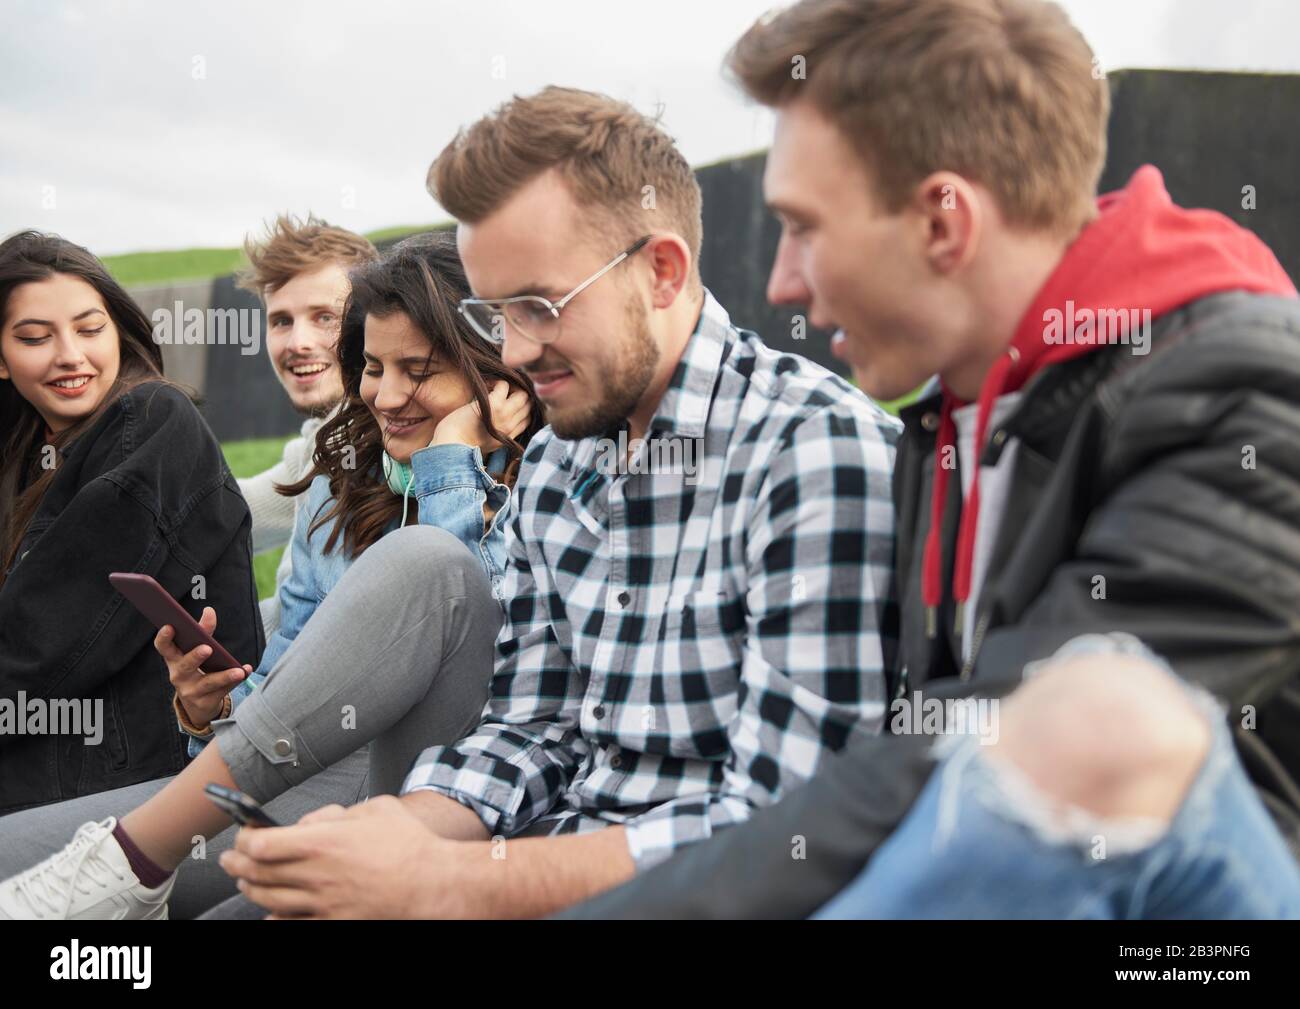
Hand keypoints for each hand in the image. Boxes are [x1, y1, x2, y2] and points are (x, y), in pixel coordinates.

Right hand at [153, 606, 250, 728]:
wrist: (197, 704)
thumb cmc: (197, 668)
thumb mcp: (197, 649)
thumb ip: (203, 631)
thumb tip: (209, 610)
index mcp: (173, 659)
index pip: (163, 648)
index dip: (164, 638)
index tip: (170, 626)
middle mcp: (178, 676)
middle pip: (185, 666)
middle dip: (195, 657)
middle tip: (207, 648)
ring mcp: (190, 691)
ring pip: (208, 683)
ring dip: (224, 676)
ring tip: (238, 671)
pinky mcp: (205, 703)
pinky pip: (222, 691)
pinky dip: (235, 681)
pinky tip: (245, 671)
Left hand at [219, 795, 465, 918]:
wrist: (433, 884)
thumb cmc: (409, 845)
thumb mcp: (375, 809)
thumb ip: (335, 813)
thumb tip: (309, 823)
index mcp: (324, 842)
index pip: (263, 843)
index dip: (246, 838)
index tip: (244, 833)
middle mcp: (317, 875)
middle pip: (258, 874)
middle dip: (237, 864)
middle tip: (230, 859)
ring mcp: (323, 903)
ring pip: (269, 901)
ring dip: (251, 889)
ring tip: (245, 881)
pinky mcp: (333, 922)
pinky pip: (292, 924)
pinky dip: (274, 920)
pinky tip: (268, 915)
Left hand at [429, 380, 530, 454]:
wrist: (451, 444)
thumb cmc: (461, 442)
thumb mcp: (487, 443)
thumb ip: (499, 433)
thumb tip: (501, 419)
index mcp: (509, 436)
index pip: (527, 418)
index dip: (522, 407)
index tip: (511, 401)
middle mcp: (510, 426)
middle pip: (528, 404)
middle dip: (518, 394)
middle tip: (503, 391)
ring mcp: (504, 415)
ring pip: (521, 394)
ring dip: (510, 387)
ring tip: (495, 388)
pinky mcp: (494, 405)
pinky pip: (504, 385)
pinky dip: (497, 382)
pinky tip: (486, 385)